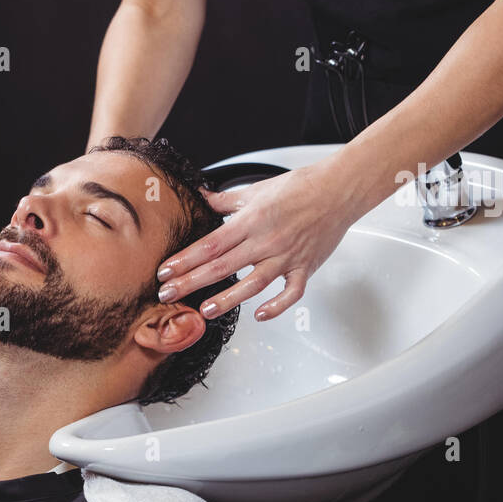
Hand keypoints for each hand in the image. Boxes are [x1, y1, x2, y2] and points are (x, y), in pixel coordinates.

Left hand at [156, 161, 356, 321]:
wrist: (337, 190)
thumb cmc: (299, 186)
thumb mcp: (256, 189)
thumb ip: (226, 199)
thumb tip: (201, 197)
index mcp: (252, 220)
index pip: (211, 244)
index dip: (186, 259)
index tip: (166, 270)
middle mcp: (267, 241)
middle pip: (223, 266)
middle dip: (192, 281)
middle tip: (169, 294)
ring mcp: (287, 257)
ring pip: (253, 284)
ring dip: (227, 299)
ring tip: (204, 310)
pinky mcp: (305, 268)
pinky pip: (290, 293)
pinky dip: (276, 306)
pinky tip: (258, 315)